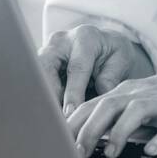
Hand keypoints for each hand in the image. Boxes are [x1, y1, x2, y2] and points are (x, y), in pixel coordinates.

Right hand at [38, 24, 154, 116]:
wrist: (104, 44)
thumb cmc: (113, 54)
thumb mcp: (121, 61)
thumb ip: (110, 79)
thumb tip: (95, 102)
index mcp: (85, 37)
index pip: (76, 68)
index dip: (73, 93)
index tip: (71, 114)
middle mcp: (61, 40)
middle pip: (47, 69)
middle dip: (50, 96)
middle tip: (57, 120)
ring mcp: (46, 50)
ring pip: (36, 76)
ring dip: (43, 99)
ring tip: (52, 120)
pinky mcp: (38, 61)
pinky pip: (35, 82)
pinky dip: (42, 98)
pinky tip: (49, 114)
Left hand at [67, 54, 156, 157]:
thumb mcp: (136, 101)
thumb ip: (113, 116)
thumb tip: (80, 139)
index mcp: (124, 92)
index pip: (90, 105)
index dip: (72, 124)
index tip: (56, 143)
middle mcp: (139, 94)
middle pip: (107, 106)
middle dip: (89, 129)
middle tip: (78, 153)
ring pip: (135, 111)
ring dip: (120, 133)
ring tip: (111, 153)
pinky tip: (152, 150)